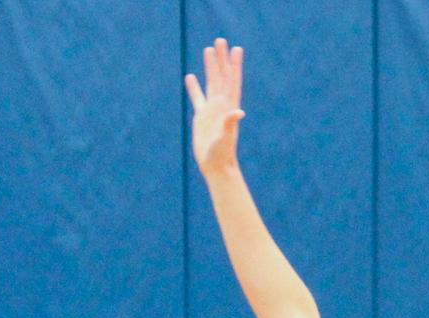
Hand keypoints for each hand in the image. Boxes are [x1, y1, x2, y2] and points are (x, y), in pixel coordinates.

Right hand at [185, 37, 244, 173]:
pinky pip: (198, 98)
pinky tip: (190, 77)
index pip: (232, 81)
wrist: (216, 166)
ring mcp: (212, 110)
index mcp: (228, 107)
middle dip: (221, 59)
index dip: (234, 65)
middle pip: (221, 76)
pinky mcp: (202, 117)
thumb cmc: (222, 154)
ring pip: (211, 83)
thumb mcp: (225, 137)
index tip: (236, 49)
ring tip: (208, 50)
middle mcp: (221, 105)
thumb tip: (238, 111)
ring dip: (210, 67)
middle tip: (220, 40)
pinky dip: (194, 87)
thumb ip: (230, 123)